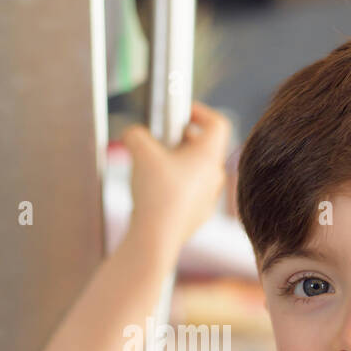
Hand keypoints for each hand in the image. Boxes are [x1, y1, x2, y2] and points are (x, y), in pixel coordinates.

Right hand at [120, 100, 231, 249]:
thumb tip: (133, 134)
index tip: (181, 112)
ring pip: (196, 171)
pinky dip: (175, 185)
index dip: (200, 111)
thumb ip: (136, 134)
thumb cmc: (156, 194)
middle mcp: (214, 177)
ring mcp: (207, 199)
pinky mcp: (196, 216)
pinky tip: (154, 191)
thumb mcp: (140, 151)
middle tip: (161, 138)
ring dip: (177, 163)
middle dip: (182, 138)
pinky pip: (189, 192)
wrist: (156, 239)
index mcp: (209, 156)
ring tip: (153, 166)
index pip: (217, 123)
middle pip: (204, 147)